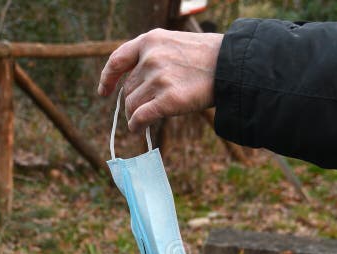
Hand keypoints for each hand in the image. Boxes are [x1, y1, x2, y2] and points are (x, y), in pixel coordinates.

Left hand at [98, 28, 222, 131]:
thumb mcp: (175, 44)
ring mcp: (158, 78)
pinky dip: (136, 125)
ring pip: (132, 104)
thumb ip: (154, 57)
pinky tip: (138, 129)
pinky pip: (141, 117)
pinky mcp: (168, 100)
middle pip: (128, 88)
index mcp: (150, 40)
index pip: (118, 60)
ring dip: (135, 115)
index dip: (108, 78)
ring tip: (143, 121)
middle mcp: (151, 58)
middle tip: (142, 111)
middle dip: (132, 101)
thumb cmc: (207, 57)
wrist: (232, 65)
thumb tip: (135, 85)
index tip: (104, 92)